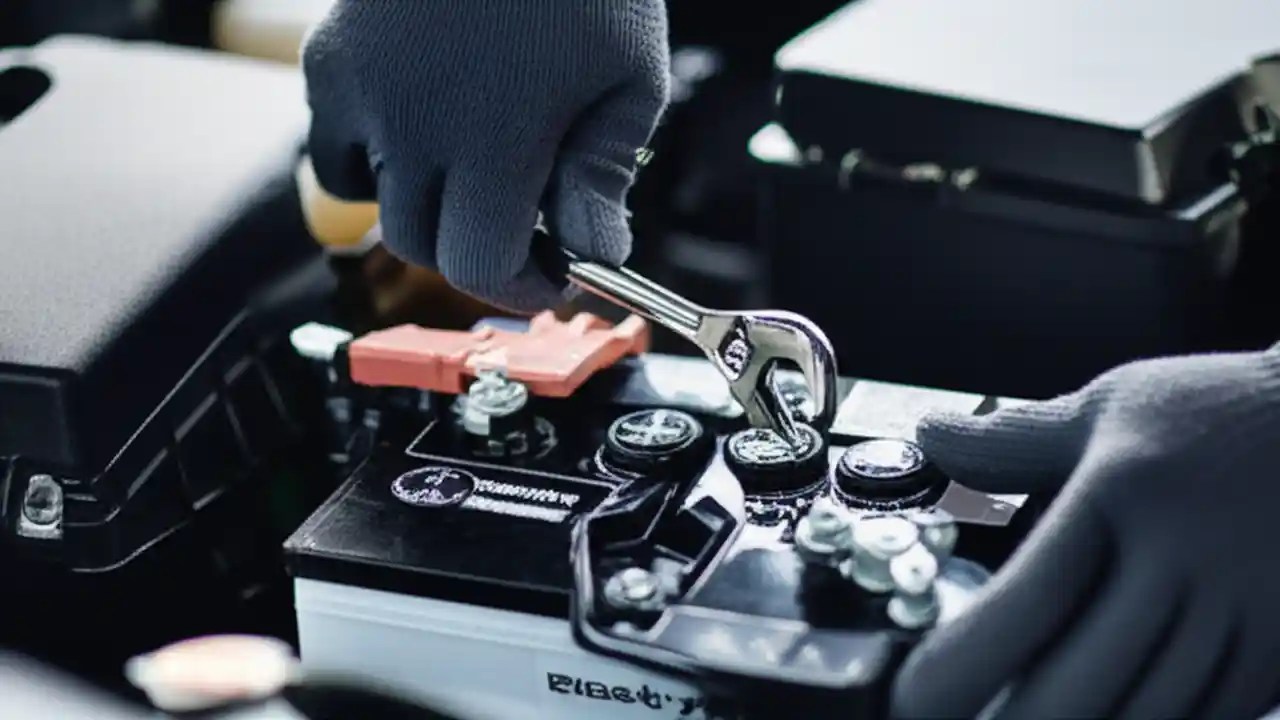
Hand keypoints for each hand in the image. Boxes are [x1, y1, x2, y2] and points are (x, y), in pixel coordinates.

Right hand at [300, 1, 669, 310]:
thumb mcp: (629, 76)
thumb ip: (604, 175)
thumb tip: (594, 254)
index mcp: (494, 137)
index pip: (481, 265)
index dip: (522, 285)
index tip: (553, 273)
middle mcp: (412, 125)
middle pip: (424, 246)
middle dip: (477, 250)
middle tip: (524, 222)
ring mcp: (358, 91)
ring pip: (375, 205)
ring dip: (427, 207)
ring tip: (478, 160)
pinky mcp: (328, 61)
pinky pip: (336, 152)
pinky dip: (375, 162)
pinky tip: (426, 126)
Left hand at [894, 345, 1279, 718]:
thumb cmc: (1216, 412)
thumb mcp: (1109, 407)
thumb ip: (1011, 440)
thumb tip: (928, 436)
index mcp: (1123, 495)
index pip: (1026, 604)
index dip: (959, 667)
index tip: (912, 697)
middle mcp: (1183, 561)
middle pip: (1078, 689)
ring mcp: (1244, 614)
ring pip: (1144, 719)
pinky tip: (1105, 718)